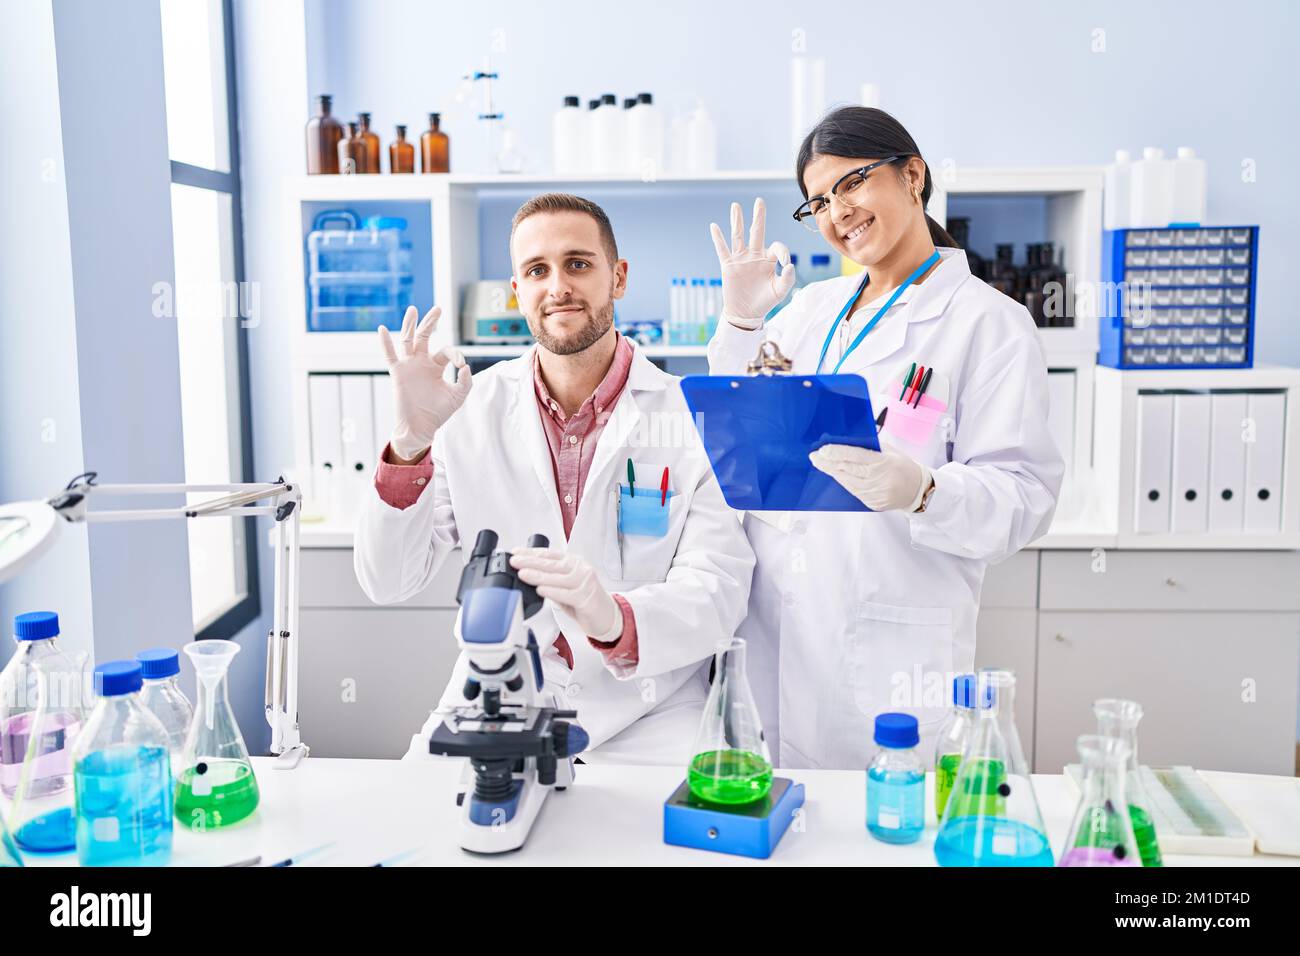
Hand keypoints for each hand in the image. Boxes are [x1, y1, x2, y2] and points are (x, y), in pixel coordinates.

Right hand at [378, 306, 471, 460]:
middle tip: (438, 308)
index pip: (446, 351)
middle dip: (431, 322)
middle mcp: (421, 363)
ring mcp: (409, 366)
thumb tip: (465, 366)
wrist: (421, 427)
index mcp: (436, 366)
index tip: (461, 364)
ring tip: (413, 309)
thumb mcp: (458, 396)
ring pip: (408, 340)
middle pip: (424, 337)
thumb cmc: (438, 412)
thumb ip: (465, 381)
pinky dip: (385, 342)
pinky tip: (382, 329)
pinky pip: (389, 355)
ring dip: (410, 324)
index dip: (455, 354)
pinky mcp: (398, 373)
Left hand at [509, 548, 621, 642]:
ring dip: (537, 576)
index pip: (550, 555)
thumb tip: (527, 575)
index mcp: (574, 563)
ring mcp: (584, 583)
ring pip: (557, 578)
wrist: (608, 616)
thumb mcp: (567, 585)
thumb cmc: (585, 600)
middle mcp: (580, 569)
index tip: (516, 552)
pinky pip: (565, 594)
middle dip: (530, 562)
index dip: (531, 553)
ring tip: (522, 574)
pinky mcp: (585, 598)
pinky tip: (540, 589)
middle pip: (551, 564)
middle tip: (514, 561)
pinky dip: (551, 591)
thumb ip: (551, 579)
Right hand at [709, 198, 796, 327]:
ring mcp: (741, 259)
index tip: (785, 263)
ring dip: (737, 221)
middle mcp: (754, 256)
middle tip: (759, 201)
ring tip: (736, 206)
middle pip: (756, 232)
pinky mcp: (728, 266)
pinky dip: (718, 238)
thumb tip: (789, 264)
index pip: (777, 247)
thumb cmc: (764, 302)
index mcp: (768, 260)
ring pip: (738, 236)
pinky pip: (722, 249)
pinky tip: (714, 226)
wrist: (746, 314)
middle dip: (758, 217)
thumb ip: (787, 279)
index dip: (782, 251)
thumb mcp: (779, 292)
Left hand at [809, 444, 932, 511]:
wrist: (918, 490)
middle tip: (814, 457)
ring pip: (847, 482)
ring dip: (833, 473)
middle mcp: (879, 480)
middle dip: (828, 463)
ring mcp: (875, 494)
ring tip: (822, 464)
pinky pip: (853, 492)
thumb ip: (870, 447)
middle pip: (847, 470)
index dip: (837, 453)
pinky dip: (844, 482)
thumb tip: (845, 442)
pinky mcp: (872, 503)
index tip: (823, 450)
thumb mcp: (891, 452)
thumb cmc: (903, 466)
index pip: (856, 457)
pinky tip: (836, 475)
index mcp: (884, 463)